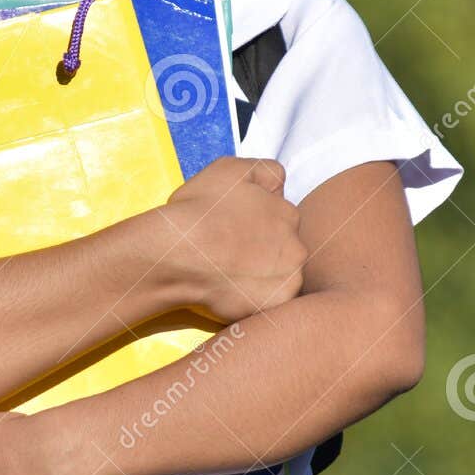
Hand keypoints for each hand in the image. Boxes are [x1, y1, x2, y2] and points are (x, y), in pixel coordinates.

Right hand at [150, 157, 307, 322]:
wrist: (178, 254)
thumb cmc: (198, 210)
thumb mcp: (231, 169)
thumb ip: (265, 171)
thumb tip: (280, 185)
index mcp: (288, 213)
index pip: (283, 221)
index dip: (259, 226)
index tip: (236, 233)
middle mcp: (297, 245)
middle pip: (287, 251)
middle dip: (266, 253)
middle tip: (232, 257)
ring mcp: (289, 278)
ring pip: (281, 278)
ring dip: (264, 278)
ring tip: (231, 277)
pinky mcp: (276, 305)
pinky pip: (272, 304)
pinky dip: (257, 300)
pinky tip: (234, 293)